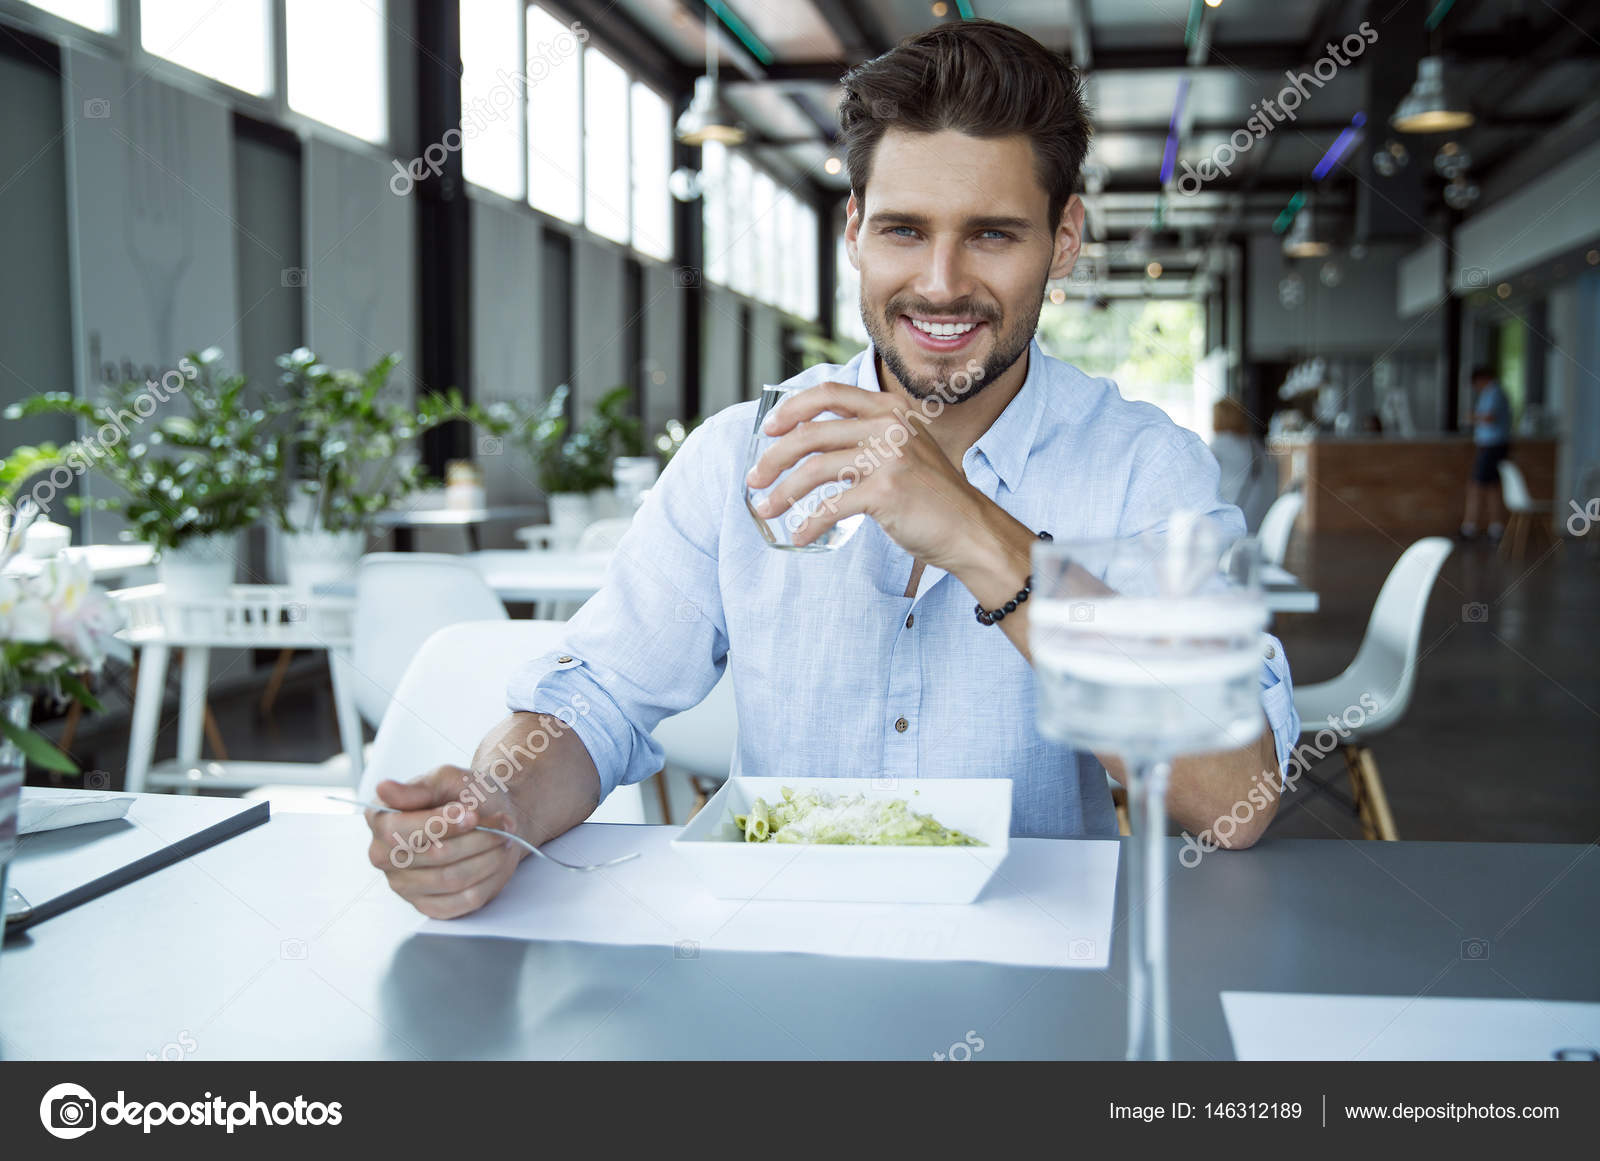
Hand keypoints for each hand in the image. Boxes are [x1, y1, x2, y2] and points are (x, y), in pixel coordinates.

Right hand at [365, 765, 526, 918]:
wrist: (493, 815)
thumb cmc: (467, 796)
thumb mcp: (447, 779)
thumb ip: (418, 788)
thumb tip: (383, 789)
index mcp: (380, 819)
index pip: (399, 831)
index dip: (439, 824)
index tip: (471, 813)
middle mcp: (383, 855)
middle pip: (434, 855)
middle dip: (475, 837)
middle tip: (501, 823)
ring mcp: (404, 885)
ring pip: (452, 878)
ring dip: (487, 856)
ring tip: (502, 836)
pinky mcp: (428, 905)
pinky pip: (462, 900)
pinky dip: (488, 878)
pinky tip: (495, 858)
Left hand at [744, 381, 989, 569]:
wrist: (969, 528)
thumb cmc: (931, 495)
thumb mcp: (903, 450)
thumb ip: (867, 439)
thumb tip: (809, 445)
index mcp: (889, 409)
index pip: (830, 393)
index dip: (792, 408)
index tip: (768, 429)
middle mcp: (888, 426)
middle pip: (811, 433)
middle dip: (773, 458)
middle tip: (754, 479)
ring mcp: (888, 457)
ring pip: (815, 469)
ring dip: (782, 492)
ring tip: (766, 509)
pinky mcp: (886, 492)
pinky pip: (831, 506)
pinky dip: (809, 523)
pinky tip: (799, 535)